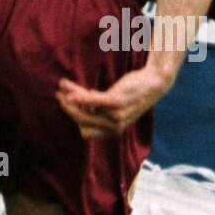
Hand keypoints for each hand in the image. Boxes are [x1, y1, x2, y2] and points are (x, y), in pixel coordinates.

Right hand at [56, 64, 176, 139]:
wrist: (155, 83)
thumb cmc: (134, 93)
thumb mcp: (117, 106)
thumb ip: (101, 109)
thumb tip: (81, 104)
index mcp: (114, 131)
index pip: (85, 131)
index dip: (74, 118)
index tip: (67, 103)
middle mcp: (114, 127)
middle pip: (81, 121)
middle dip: (67, 108)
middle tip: (59, 94)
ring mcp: (114, 115)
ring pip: (83, 110)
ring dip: (69, 98)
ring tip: (62, 85)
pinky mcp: (115, 102)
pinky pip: (90, 100)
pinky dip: (77, 95)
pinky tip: (69, 87)